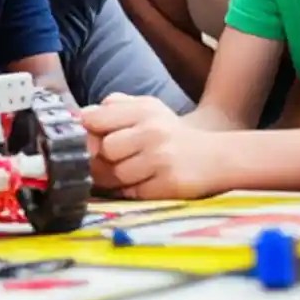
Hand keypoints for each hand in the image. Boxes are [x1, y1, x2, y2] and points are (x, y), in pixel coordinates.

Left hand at [82, 93, 224, 199]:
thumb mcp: (147, 109)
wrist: (217, 157)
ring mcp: (161, 159)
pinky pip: (131, 192)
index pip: (94, 118)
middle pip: (104, 149)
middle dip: (102, 158)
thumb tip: (81, 116)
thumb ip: (115, 107)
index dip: (85, 131)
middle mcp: (153, 131)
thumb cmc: (171, 134)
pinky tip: (139, 184)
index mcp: (144, 109)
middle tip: (110, 161)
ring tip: (126, 173)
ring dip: (114, 178)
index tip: (88, 139)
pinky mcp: (168, 184)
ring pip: (115, 174)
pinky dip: (129, 191)